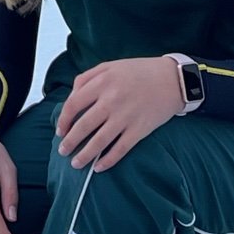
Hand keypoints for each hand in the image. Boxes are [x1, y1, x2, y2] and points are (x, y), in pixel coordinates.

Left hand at [55, 56, 182, 171]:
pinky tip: (99, 167)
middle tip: (63, 151)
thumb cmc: (140, 71)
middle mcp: (111, 100)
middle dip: (69, 142)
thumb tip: (71, 97)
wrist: (173, 79)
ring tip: (76, 163)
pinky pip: (120, 149)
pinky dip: (108, 160)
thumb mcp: (110, 66)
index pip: (73, 105)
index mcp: (102, 82)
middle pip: (83, 126)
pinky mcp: (139, 129)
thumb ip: (87, 78)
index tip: (60, 130)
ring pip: (99, 142)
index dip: (63, 120)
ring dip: (84, 155)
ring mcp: (126, 116)